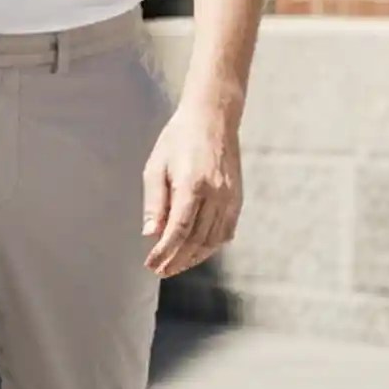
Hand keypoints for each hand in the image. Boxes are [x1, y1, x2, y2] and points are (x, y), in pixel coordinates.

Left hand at [141, 101, 243, 277]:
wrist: (213, 118)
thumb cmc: (178, 139)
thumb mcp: (156, 166)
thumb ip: (154, 202)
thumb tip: (151, 234)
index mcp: (192, 185)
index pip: (178, 231)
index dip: (164, 252)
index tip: (150, 264)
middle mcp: (215, 194)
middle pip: (196, 241)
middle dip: (177, 260)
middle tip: (160, 270)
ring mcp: (230, 197)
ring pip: (212, 240)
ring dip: (193, 258)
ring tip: (175, 266)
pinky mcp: (237, 198)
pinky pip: (226, 231)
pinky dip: (211, 247)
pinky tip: (197, 252)